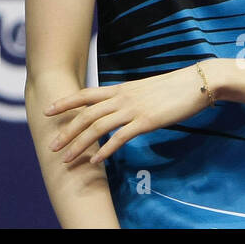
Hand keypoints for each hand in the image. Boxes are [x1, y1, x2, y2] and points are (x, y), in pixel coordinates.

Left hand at [45, 63, 215, 163]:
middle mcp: (122, 97)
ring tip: (67, 159)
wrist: (197, 82)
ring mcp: (133, 109)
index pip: (85, 94)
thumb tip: (117, 108)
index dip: (65, 102)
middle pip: (86, 114)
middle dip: (66, 131)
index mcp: (120, 89)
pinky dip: (105, 150)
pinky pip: (120, 137)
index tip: (48, 110)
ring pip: (98, 127)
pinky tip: (96, 161)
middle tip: (51, 146)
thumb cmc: (172, 88)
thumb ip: (128, 98)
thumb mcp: (144, 90)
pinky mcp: (146, 121)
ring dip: (80, 144)